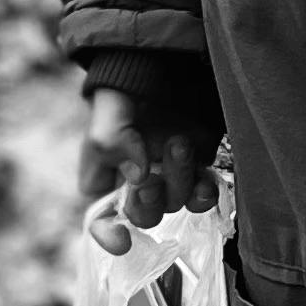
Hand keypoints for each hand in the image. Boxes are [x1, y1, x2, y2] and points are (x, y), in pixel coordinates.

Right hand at [82, 86, 221, 252]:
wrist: (163, 64)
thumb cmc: (126, 89)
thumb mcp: (108, 113)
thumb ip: (113, 142)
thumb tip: (139, 176)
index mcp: (104, 175)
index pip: (100, 217)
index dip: (108, 233)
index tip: (122, 241)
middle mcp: (136, 183)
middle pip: (143, 216)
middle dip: (147, 201)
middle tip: (150, 178)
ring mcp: (168, 177)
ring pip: (176, 202)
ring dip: (178, 180)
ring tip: (179, 143)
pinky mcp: (196, 167)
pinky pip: (202, 195)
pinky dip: (204, 193)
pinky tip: (206, 182)